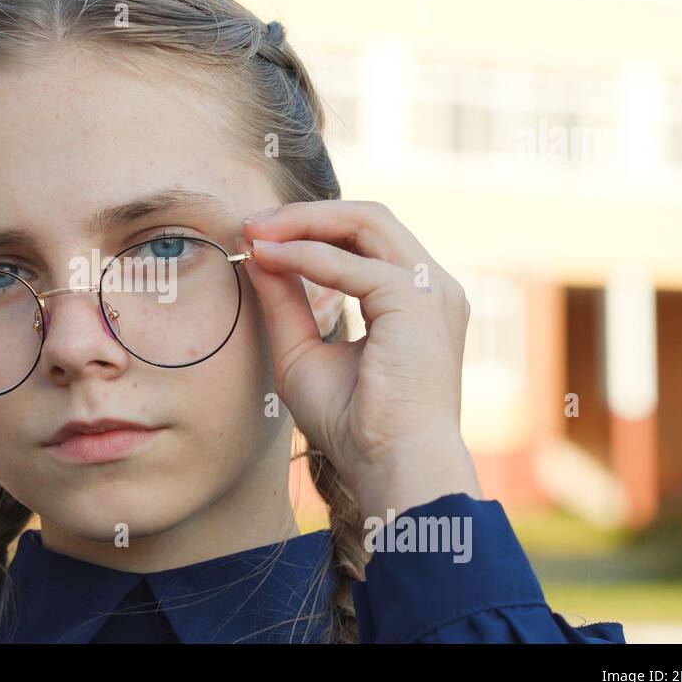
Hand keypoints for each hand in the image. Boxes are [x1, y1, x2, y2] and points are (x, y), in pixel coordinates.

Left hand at [242, 200, 481, 517]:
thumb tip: (256, 254)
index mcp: (413, 299)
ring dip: (304, 222)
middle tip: (250, 224)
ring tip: (257, 232)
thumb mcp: (302, 353)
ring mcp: (430, 289)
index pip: (364, 240)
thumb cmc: (354, 425)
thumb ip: (284, 303)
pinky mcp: (416, 299)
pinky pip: (351, 263)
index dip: (308, 230)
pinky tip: (268, 257)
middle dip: (304, 215)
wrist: (391, 466)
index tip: (255, 237)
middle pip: (368, 219)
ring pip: (366, 222)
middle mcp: (431, 286)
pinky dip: (305, 255)